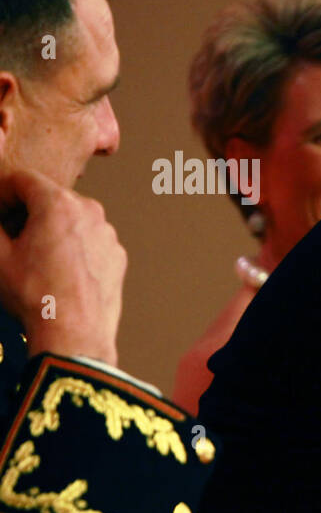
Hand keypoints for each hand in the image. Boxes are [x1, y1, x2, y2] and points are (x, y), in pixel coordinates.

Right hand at [0, 169, 124, 364]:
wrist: (75, 333)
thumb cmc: (37, 296)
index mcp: (58, 204)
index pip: (22, 179)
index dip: (2, 194)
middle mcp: (90, 213)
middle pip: (49, 197)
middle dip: (26, 211)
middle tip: (10, 236)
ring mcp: (108, 235)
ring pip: (72, 219)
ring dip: (51, 229)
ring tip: (34, 258)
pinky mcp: (117, 256)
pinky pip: (89, 240)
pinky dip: (72, 247)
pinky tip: (58, 271)